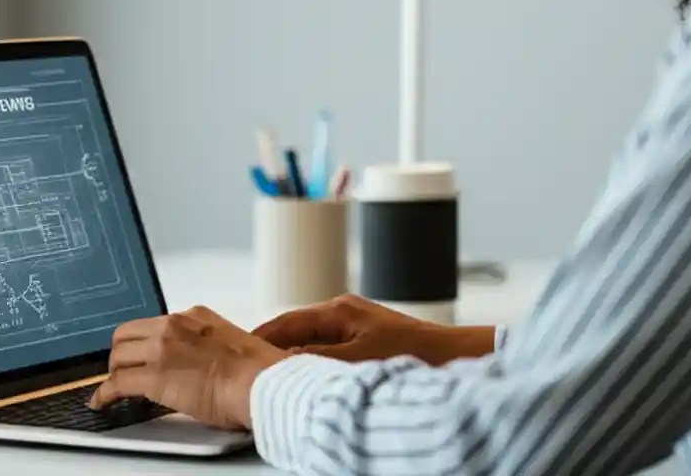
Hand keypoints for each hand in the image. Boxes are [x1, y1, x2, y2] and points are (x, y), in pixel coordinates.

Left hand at [89, 306, 288, 429]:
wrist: (262, 383)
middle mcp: (174, 325)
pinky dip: (104, 395)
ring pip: (118, 356)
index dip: (145, 342)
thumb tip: (203, 363)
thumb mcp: (232, 343)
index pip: (156, 323)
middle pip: (127, 333)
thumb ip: (210, 345)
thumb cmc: (259, 371)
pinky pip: (116, 384)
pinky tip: (102, 403)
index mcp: (195, 315)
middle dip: (122, 353)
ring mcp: (161, 349)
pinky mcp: (153, 377)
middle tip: (124, 370)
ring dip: (114, 372)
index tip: (144, 353)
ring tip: (116, 388)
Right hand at [253, 293, 495, 365]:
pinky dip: (313, 363)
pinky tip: (309, 380)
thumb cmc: (413, 353)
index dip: (259, 339)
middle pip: (295, 331)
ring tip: (273, 377)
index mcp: (338, 310)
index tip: (237, 352)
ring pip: (311, 342)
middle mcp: (344, 312)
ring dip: (293, 358)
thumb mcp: (357, 360)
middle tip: (247, 368)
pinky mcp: (367, 340)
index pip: (285, 322)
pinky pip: (328, 350)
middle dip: (272, 350)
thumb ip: (317, 360)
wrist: (454, 356)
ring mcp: (356, 325)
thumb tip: (282, 365)